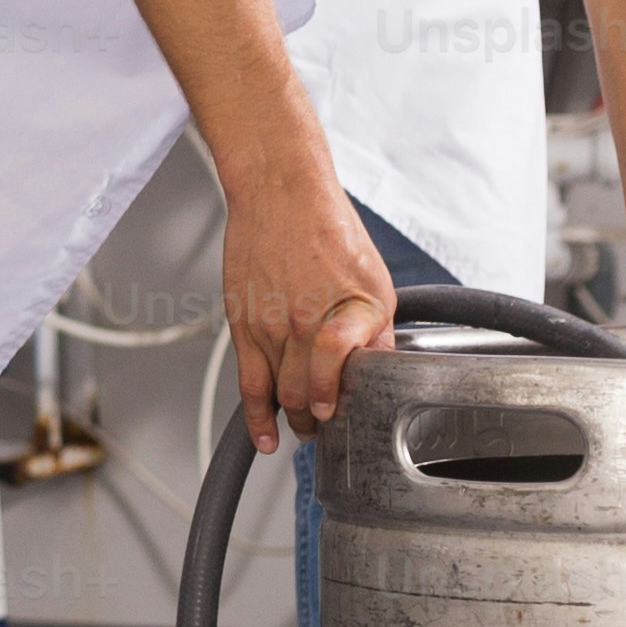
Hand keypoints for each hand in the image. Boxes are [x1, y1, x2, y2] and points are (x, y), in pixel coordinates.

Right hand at [220, 175, 396, 454]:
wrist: (279, 192)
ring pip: (278, 393)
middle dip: (317, 422)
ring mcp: (270, 325)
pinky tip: (263, 434)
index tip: (341, 413)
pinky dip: (255, 413)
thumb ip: (377, 326)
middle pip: (307, 392)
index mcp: (346, 309)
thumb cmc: (327, 226)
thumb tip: (383, 365)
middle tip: (324, 432)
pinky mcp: (243, 323)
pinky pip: (248, 380)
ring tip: (302, 432)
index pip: (339, 366)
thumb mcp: (374, 276)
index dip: (338, 396)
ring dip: (292, 419)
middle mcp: (305, 321)